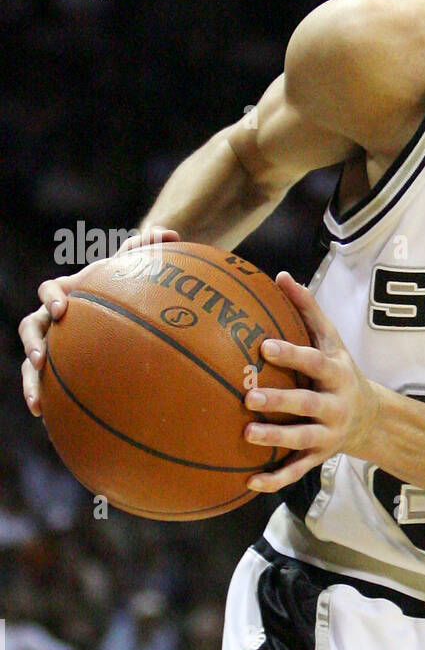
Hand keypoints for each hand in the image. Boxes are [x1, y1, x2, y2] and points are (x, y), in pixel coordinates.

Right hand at [19, 226, 179, 415]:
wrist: (118, 307)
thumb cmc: (126, 287)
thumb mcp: (134, 269)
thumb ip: (147, 250)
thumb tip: (169, 230)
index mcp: (68, 294)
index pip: (50, 290)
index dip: (52, 297)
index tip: (63, 308)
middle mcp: (53, 320)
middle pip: (30, 328)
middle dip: (32, 342)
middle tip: (40, 358)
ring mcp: (54, 345)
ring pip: (32, 363)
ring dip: (31, 381)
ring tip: (37, 403)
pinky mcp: (60, 368)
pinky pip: (50, 385)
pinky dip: (47, 400)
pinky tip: (49, 419)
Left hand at [244, 272, 381, 492]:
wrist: (372, 418)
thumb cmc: (339, 372)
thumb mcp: (331, 341)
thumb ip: (307, 310)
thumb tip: (280, 275)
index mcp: (335, 374)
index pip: (313, 362)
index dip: (291, 355)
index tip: (264, 346)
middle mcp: (335, 406)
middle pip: (308, 404)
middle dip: (281, 401)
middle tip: (250, 395)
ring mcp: (328, 434)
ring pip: (302, 439)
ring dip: (276, 439)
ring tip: (247, 435)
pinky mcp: (319, 457)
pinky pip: (297, 471)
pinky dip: (275, 479)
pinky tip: (249, 482)